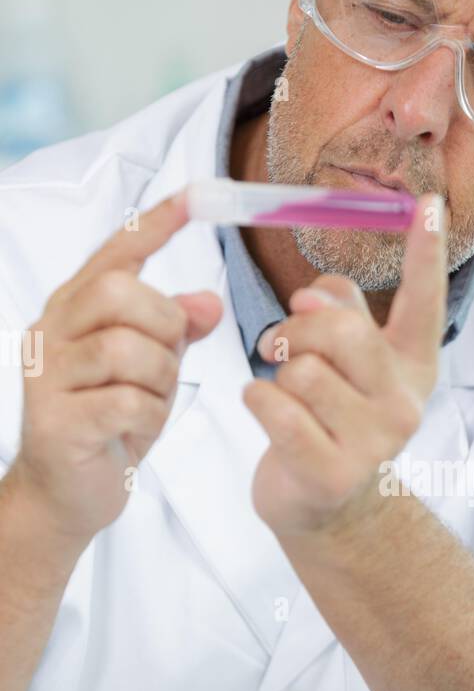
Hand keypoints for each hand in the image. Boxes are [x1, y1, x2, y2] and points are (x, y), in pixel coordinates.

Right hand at [11, 193, 222, 545]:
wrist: (67, 494)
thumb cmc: (109, 423)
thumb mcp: (152, 371)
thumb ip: (176, 331)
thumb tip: (209, 298)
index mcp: (74, 308)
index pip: (115, 251)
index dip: (157, 223)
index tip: (199, 195)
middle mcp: (52, 331)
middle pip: (120, 293)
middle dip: (163, 323)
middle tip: (169, 356)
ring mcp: (48, 375)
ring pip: (127, 348)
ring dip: (160, 376)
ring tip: (150, 398)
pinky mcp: (58, 420)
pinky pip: (127, 400)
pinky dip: (150, 415)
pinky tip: (138, 428)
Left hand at [243, 192, 446, 539]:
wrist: (330, 510)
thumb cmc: (332, 421)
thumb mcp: (348, 366)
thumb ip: (340, 316)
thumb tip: (313, 297)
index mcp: (413, 368)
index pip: (426, 303)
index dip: (427, 253)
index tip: (429, 203)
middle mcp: (404, 404)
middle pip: (344, 332)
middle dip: (297, 330)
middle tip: (280, 345)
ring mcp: (372, 444)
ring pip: (302, 369)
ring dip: (273, 370)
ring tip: (279, 387)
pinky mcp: (331, 473)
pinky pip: (274, 406)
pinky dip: (256, 398)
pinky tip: (265, 410)